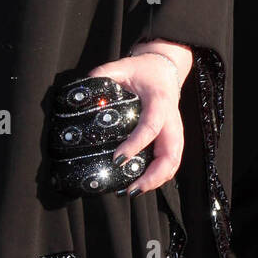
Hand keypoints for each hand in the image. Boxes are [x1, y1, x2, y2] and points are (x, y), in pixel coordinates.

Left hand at [86, 48, 190, 192]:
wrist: (165, 67)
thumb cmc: (144, 69)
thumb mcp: (123, 66)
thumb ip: (103, 75)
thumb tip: (82, 90)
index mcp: (159, 101)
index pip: (151, 126)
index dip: (136, 144)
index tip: (117, 158)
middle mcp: (171, 120)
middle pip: (171, 154)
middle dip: (153, 175)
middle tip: (130, 189)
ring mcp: (175, 130)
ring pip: (173, 162)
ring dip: (156, 181)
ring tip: (132, 192)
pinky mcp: (173, 138)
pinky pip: (170, 162)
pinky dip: (159, 177)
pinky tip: (141, 184)